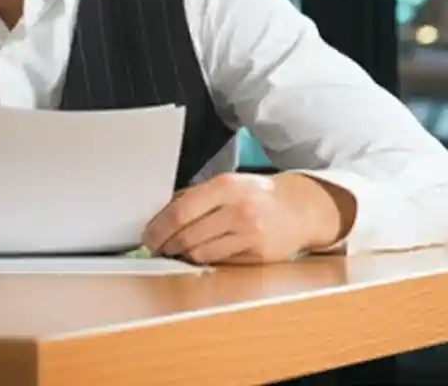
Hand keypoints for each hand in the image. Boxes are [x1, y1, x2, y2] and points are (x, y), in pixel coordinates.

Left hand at [141, 173, 352, 264]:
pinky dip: (204, 259)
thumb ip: (195, 196)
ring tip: (177, 250)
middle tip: (156, 247)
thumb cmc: (258, 196)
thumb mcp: (227, 185)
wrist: (300, 209)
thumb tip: (159, 215)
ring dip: (182, 254)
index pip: (180, 210)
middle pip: (186, 234)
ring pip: (199, 252)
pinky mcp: (257, 255)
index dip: (158, 227)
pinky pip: (218, 262)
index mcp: (226, 186)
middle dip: (165, 244)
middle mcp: (238, 209)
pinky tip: (201, 253)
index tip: (147, 235)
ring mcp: (249, 234)